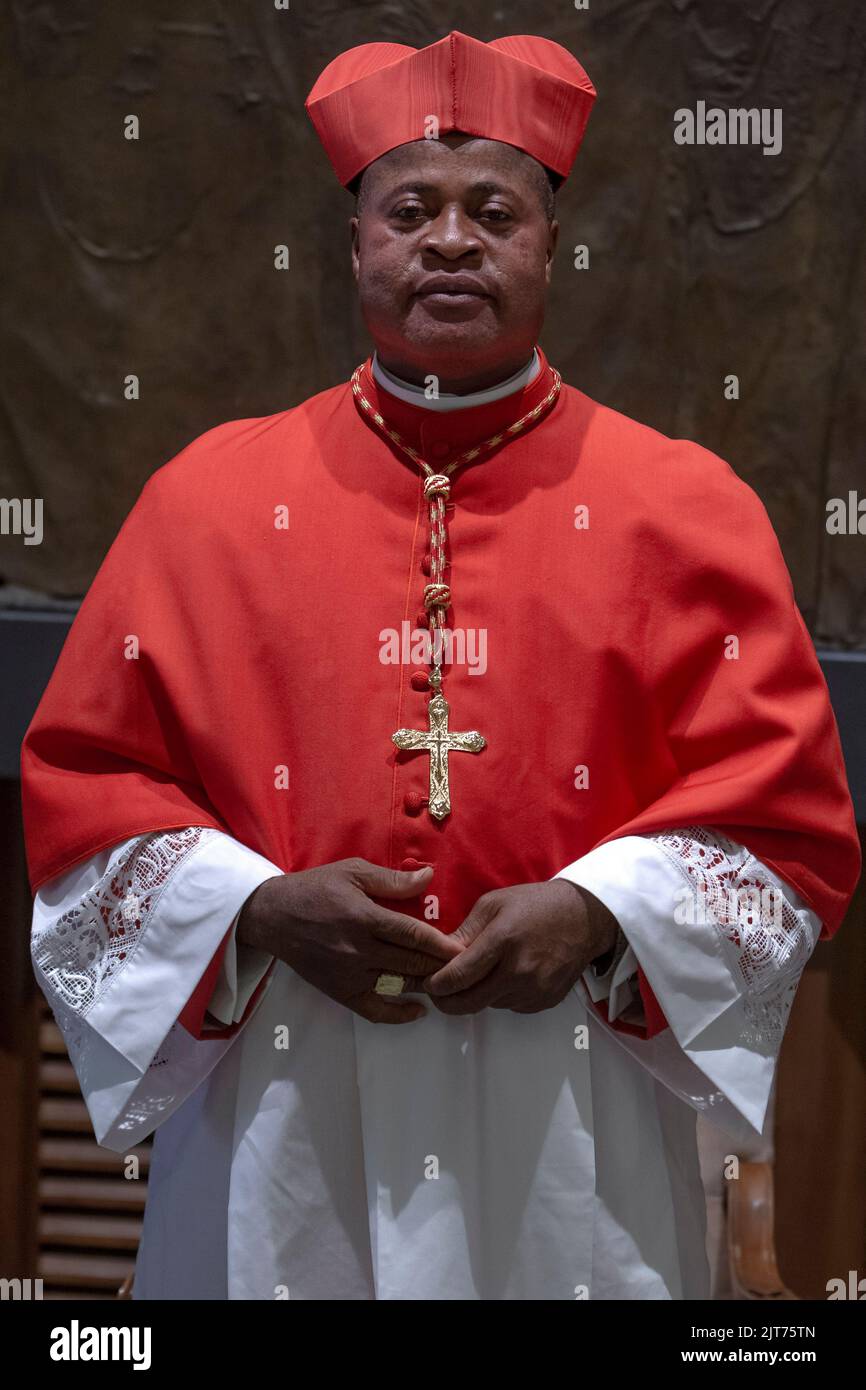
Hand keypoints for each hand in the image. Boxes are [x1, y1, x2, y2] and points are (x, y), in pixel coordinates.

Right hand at [236, 858, 461, 1023]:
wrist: (274, 916)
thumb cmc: (316, 888)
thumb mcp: (353, 872)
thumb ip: (392, 880)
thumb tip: (429, 877)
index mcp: (364, 917)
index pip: (412, 935)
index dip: (442, 944)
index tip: (465, 949)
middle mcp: (358, 950)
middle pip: (411, 962)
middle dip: (441, 966)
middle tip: (468, 967)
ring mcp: (349, 974)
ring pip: (398, 985)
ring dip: (426, 986)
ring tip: (451, 984)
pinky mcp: (339, 991)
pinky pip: (374, 1010)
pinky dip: (398, 1014)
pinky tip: (418, 1010)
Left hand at [423, 880, 618, 1015]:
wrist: (583, 918)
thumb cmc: (536, 905)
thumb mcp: (493, 904)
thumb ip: (464, 931)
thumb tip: (438, 954)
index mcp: (503, 941)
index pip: (458, 976)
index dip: (436, 985)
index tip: (427, 983)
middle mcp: (519, 971)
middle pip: (469, 1002)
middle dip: (447, 1001)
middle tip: (438, 993)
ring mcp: (534, 990)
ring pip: (489, 1005)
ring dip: (478, 995)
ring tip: (482, 973)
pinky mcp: (544, 1001)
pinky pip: (510, 1006)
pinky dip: (500, 996)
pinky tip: (506, 976)